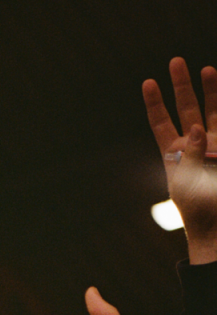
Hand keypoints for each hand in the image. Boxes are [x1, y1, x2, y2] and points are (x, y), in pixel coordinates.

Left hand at [144, 58, 216, 263]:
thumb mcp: (185, 183)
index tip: (148, 82)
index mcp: (174, 154)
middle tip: (176, 61)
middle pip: (187, 107)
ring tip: (207, 69)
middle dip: (182, 85)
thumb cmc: (197, 210)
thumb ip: (189, 154)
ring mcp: (216, 144)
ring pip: (213, 110)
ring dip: (211, 90)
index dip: (154, 103)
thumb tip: (197, 126)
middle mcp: (195, 144)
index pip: (161, 122)